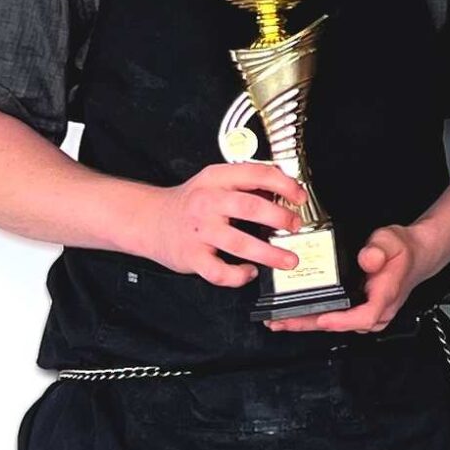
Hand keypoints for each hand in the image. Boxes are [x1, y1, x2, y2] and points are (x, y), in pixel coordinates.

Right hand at [141, 162, 305, 286]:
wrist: (149, 220)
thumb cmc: (190, 203)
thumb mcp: (215, 182)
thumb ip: (246, 184)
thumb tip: (286, 191)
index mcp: (216, 179)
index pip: (256, 174)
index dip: (284, 184)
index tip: (299, 196)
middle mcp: (207, 203)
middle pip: (250, 207)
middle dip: (280, 218)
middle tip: (295, 226)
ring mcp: (199, 231)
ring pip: (240, 243)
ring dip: (270, 254)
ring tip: (289, 259)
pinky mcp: (191, 257)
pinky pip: (220, 272)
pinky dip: (239, 275)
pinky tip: (249, 271)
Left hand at [265, 224, 430, 333]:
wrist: (414, 257)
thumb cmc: (403, 251)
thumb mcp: (392, 241)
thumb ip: (379, 249)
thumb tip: (367, 259)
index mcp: (385, 296)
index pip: (365, 316)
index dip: (341, 320)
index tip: (321, 317)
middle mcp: (377, 311)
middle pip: (341, 325)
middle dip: (309, 324)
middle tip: (281, 321)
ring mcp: (368, 315)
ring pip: (335, 325)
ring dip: (307, 323)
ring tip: (279, 320)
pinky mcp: (359, 313)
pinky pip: (335, 319)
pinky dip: (313, 317)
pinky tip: (294, 314)